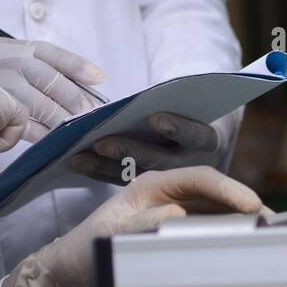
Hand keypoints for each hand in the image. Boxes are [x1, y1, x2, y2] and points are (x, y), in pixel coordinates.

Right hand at [0, 37, 103, 141]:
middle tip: (90, 114)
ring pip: (37, 101)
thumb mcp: (3, 66)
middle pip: (47, 77)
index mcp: (9, 48)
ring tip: (75, 130)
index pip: (49, 53)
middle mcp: (3, 61)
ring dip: (59, 118)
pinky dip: (39, 132)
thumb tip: (77, 90)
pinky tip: (51, 139)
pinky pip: (21, 122)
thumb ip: (34, 72)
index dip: (76, 65)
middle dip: (73, 98)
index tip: (99, 78)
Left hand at [3, 166, 264, 286]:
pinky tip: (248, 245)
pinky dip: (230, 234)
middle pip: (216, 192)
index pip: (200, 177)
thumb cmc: (86, 251)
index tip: (253, 206)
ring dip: (242, 220)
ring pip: (217, 210)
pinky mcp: (176, 231)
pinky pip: (210, 228)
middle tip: (274, 222)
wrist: (69, 271)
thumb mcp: (110, 237)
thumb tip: (178, 214)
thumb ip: (142, 224)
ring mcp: (174, 211)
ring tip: (271, 236)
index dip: (229, 189)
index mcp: (152, 183)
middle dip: (246, 203)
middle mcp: (168, 192)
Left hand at [69, 112, 222, 183]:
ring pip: (136, 175)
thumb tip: (140, 97)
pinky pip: (122, 181)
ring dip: (104, 166)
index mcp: (208, 141)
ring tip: (78, 156)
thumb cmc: (191, 110)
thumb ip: (175, 101)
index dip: (177, 127)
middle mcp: (191, 166)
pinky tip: (77, 163)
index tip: (154, 116)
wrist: (202, 138)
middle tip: (101, 143)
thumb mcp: (192, 103)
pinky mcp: (150, 188)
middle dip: (127, 151)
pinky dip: (99, 172)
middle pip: (159, 160)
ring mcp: (171, 181)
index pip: (195, 135)